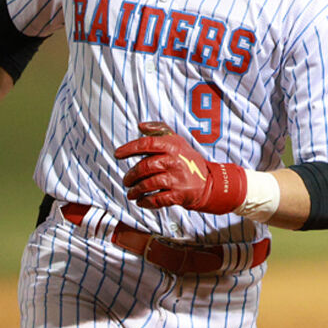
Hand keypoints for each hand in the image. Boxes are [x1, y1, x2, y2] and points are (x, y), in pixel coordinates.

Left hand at [114, 122, 246, 213]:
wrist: (210, 182)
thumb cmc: (188, 159)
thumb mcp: (177, 141)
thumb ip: (159, 130)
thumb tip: (140, 126)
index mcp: (173, 146)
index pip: (147, 144)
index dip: (130, 148)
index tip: (117, 154)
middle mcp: (175, 161)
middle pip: (145, 166)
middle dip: (131, 175)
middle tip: (126, 180)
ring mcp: (177, 179)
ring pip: (148, 184)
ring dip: (135, 190)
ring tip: (131, 193)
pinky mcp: (179, 194)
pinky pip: (157, 199)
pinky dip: (145, 201)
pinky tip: (141, 201)